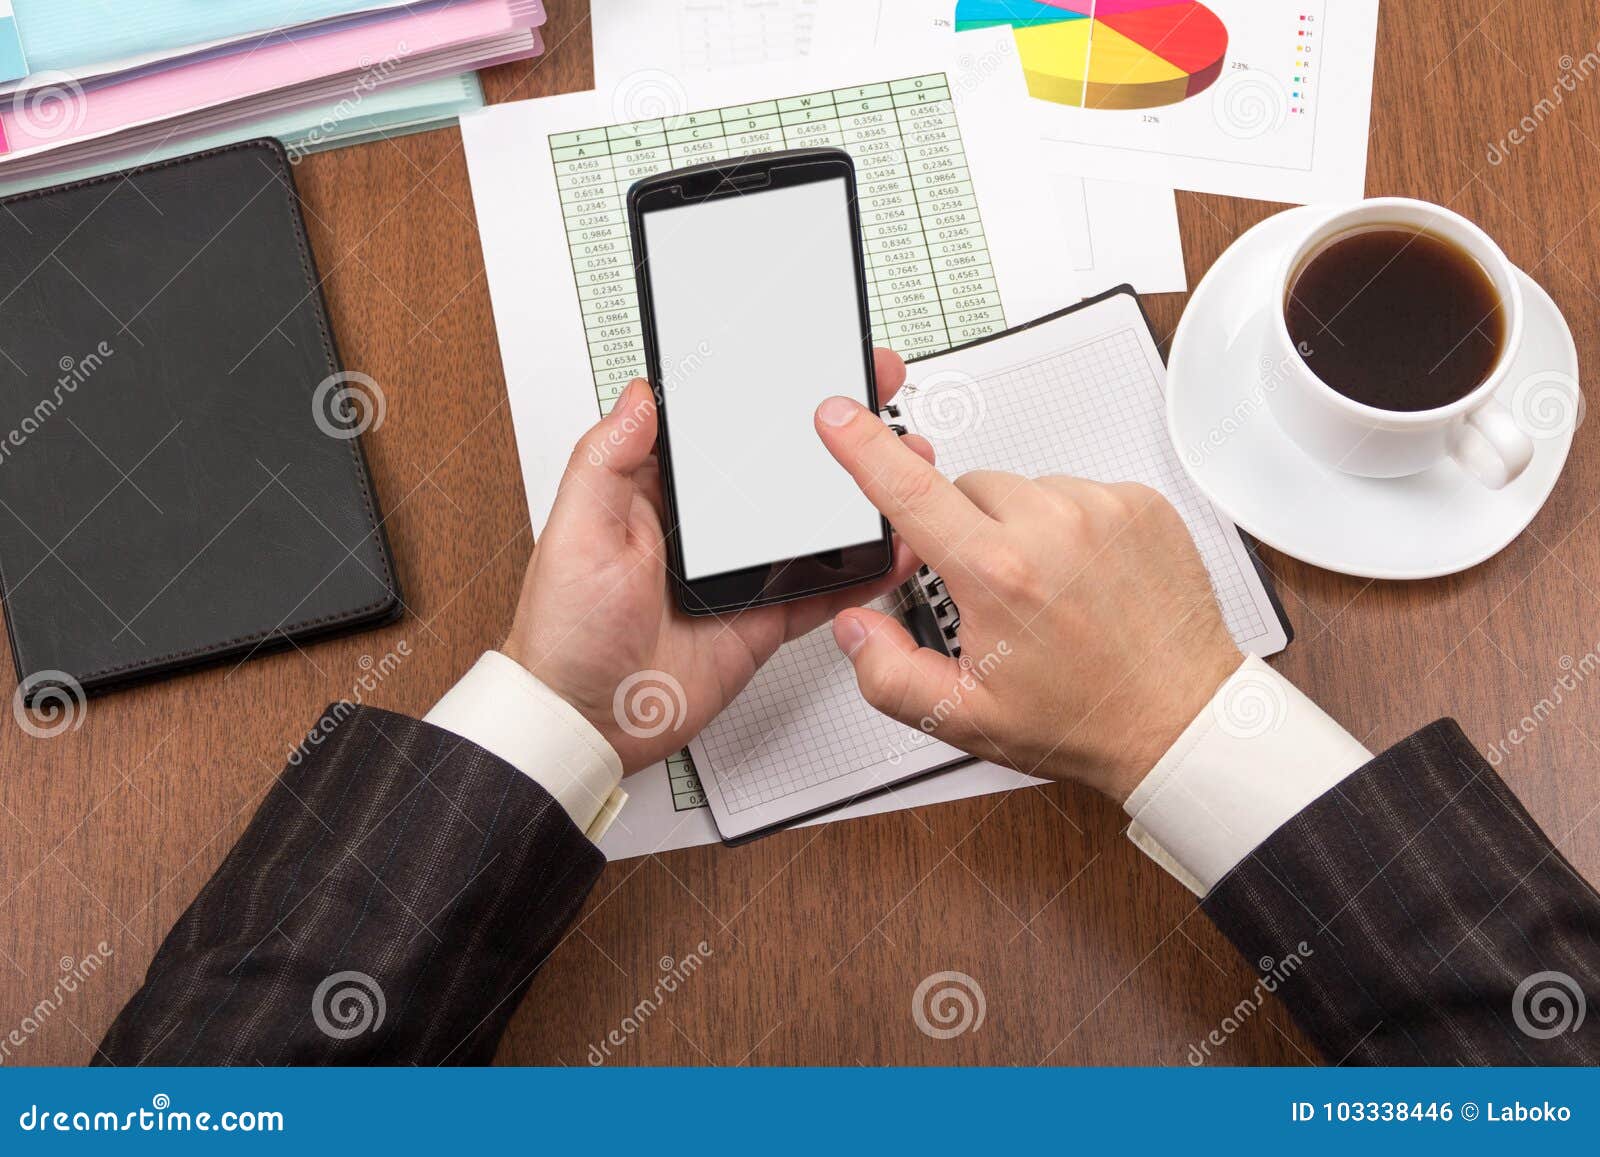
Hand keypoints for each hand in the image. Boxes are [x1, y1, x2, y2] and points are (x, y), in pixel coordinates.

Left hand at [503, 352, 932, 772]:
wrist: (585, 723)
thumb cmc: (563, 632)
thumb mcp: (576, 533)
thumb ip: (605, 461)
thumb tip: (640, 396)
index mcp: (656, 493)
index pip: (719, 427)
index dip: (763, 392)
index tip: (804, 361)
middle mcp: (704, 528)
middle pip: (778, 467)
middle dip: (828, 434)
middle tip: (873, 393)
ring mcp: (740, 572)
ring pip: (811, 523)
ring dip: (853, 496)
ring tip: (900, 462)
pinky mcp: (764, 619)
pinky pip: (823, 590)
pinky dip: (860, 572)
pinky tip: (892, 549)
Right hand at [813, 396, 1243, 803]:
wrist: (1181, 720)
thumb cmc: (1085, 718)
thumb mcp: (966, 717)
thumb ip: (890, 674)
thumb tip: (856, 628)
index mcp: (999, 574)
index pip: (909, 492)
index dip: (862, 448)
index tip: (837, 417)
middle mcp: (1051, 527)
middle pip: (965, 490)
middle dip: (962, 532)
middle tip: (991, 593)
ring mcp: (1101, 508)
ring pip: (1021, 489)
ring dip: (1018, 526)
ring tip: (1047, 589)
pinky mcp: (1140, 503)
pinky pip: (1075, 491)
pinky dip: (1068, 524)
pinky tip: (1083, 577)